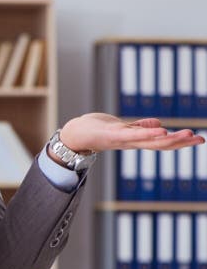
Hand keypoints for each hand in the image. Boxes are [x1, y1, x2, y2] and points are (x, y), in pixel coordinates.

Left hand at [58, 113, 204, 153]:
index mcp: (136, 141)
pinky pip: (132, 135)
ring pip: (149, 141)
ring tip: (187, 134)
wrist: (75, 135)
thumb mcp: (122, 128)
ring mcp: (122, 140)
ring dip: (169, 138)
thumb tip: (159, 124)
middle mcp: (131, 143)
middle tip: (200, 139)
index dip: (180, 142)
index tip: (199, 139)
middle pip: (160, 145)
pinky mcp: (112, 134)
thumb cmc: (97, 131)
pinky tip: (161, 129)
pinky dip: (146, 133)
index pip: (162, 143)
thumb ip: (140, 127)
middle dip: (181, 142)